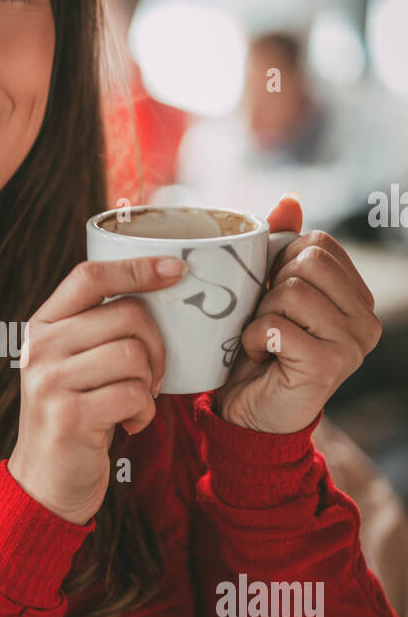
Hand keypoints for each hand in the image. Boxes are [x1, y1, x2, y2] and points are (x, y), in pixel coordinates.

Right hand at [7, 256, 184, 524]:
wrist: (45, 484)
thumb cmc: (74, 418)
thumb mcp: (71, 366)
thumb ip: (96, 331)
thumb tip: (164, 289)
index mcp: (41, 326)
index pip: (89, 277)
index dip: (136, 268)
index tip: (175, 269)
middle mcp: (39, 348)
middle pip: (127, 316)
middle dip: (156, 347)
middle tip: (150, 378)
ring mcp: (50, 381)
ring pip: (134, 355)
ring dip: (149, 384)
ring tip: (135, 404)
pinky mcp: (69, 415)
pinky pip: (134, 394)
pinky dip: (145, 412)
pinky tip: (130, 425)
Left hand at [213, 194, 381, 433]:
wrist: (249, 417)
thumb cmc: (259, 353)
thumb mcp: (268, 293)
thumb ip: (282, 246)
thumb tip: (290, 200)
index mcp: (357, 297)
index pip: (318, 244)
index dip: (281, 261)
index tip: (271, 294)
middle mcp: (366, 320)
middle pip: (308, 262)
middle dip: (271, 287)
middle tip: (266, 319)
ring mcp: (352, 344)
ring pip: (291, 291)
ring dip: (260, 314)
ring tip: (265, 340)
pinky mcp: (328, 365)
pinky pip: (276, 324)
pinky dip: (255, 338)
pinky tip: (262, 356)